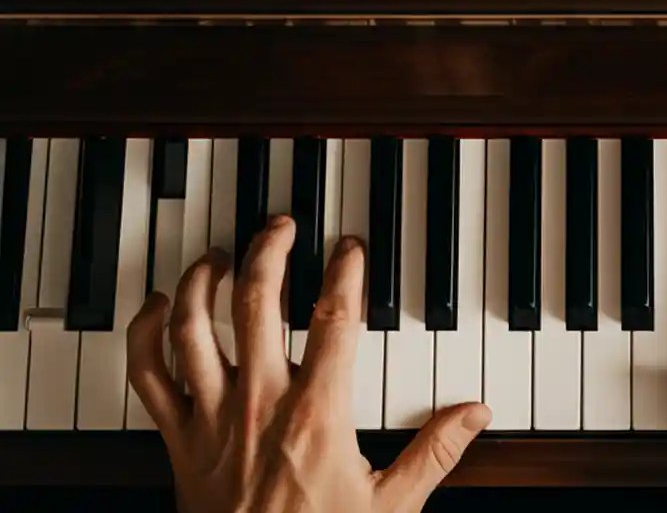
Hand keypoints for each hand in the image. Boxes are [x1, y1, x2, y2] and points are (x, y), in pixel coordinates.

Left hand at [127, 216, 491, 512]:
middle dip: (269, 252)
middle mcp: (259, 404)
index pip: (334, 320)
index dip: (344, 273)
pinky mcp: (178, 439)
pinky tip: (158, 306)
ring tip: (219, 256)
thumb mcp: (391, 506)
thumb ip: (435, 453)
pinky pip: (149, 375)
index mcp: (316, 414)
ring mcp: (213, 418)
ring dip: (204, 281)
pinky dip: (146, 333)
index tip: (349, 249)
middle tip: (281, 227)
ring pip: (194, 327)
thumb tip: (475, 414)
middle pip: (257, 303)